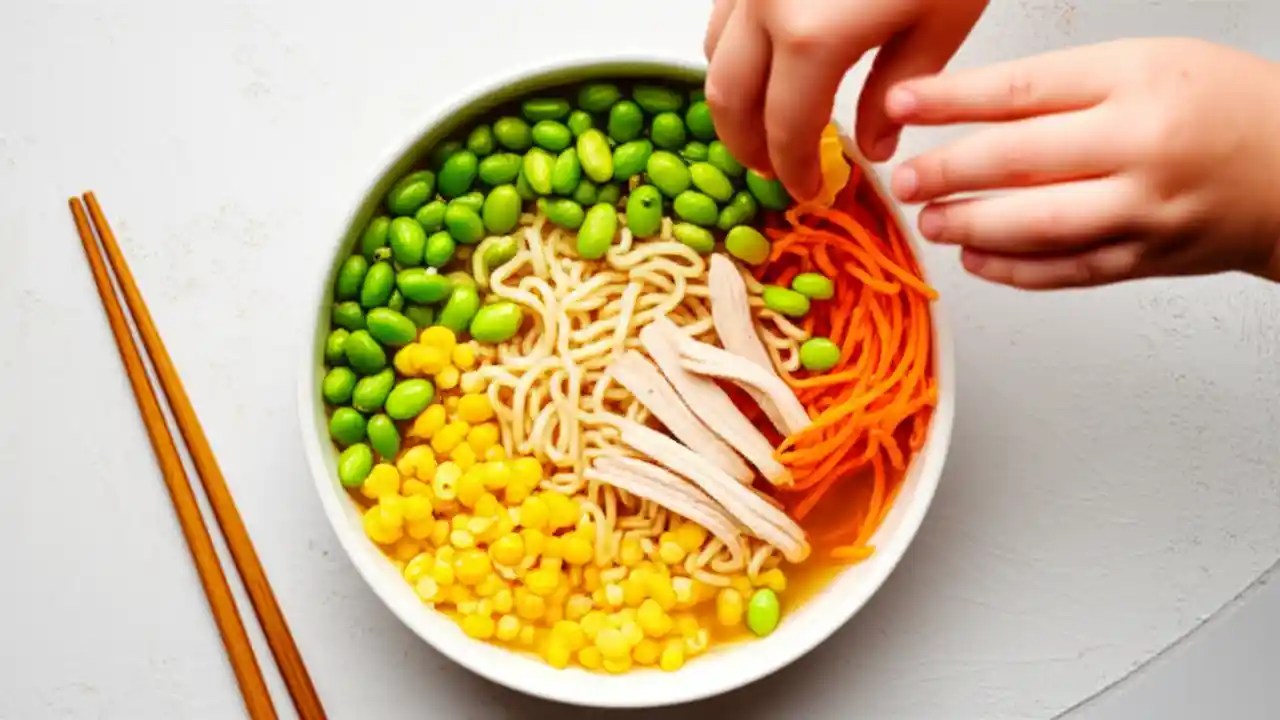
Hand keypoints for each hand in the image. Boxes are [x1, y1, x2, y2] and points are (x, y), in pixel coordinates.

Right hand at [703, 0, 987, 200]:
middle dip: (748, 147)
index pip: (784, 131)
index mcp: (811, 35)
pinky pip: (723, 13)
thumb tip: (874, 144)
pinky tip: (770, 60)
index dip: (793, 171)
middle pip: (728, 101)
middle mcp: (762, 5)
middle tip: (777, 169)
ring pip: (714, 55)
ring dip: (735, 99)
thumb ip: (899, 89)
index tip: (810, 191)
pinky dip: (737, 51)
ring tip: (769, 120)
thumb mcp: (941, 17)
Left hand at [887, 38, 1279, 289]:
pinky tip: (976, 262)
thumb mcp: (1146, 65)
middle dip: (945, 172)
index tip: (902, 105)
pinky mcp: (1147, 258)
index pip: (1019, 92)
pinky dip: (1013, 270)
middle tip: (905, 180)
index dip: (949, 101)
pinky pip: (1066, 271)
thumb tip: (968, 113)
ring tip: (931, 222)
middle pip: (1016, 160)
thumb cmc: (1221, 107)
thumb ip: (1063, 90)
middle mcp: (1140, 146)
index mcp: (1136, 81)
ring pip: (1036, 225)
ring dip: (970, 227)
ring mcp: (1144, 210)